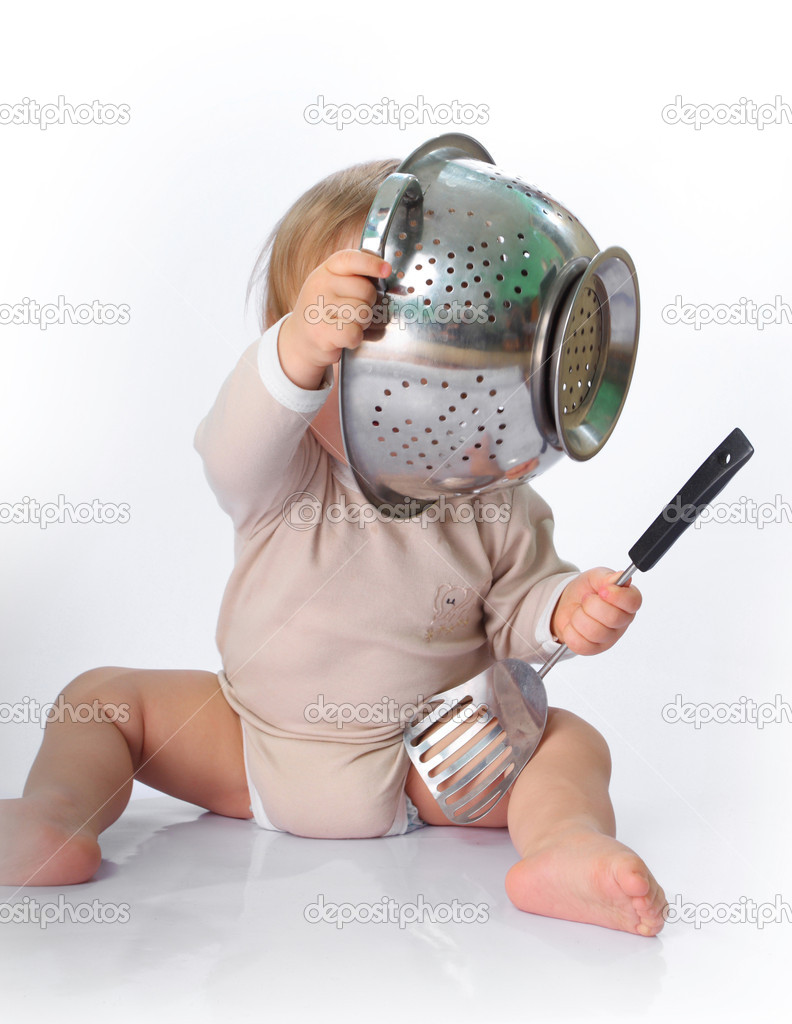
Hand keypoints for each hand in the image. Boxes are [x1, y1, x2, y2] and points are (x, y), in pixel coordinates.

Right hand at [278, 248, 390, 389]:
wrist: (299, 341)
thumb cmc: (325, 312)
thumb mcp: (332, 287)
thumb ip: (353, 277)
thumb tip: (385, 272)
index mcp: (326, 270)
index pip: (350, 259)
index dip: (371, 263)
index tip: (387, 270)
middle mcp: (320, 285)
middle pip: (366, 290)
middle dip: (369, 304)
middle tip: (355, 312)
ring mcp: (319, 308)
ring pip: (363, 312)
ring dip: (362, 323)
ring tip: (349, 324)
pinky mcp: (321, 332)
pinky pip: (354, 332)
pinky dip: (355, 339)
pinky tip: (345, 338)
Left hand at [549, 567, 641, 655]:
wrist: (566, 604)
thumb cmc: (586, 590)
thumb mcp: (595, 577)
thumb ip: (606, 577)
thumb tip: (619, 577)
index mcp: (627, 601)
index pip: (633, 602)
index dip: (617, 596)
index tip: (602, 590)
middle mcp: (622, 621)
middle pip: (613, 618)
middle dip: (591, 604)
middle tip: (586, 599)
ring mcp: (609, 638)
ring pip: (595, 632)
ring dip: (579, 617)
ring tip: (579, 611)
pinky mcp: (594, 649)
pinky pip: (581, 644)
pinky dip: (571, 631)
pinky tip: (574, 625)